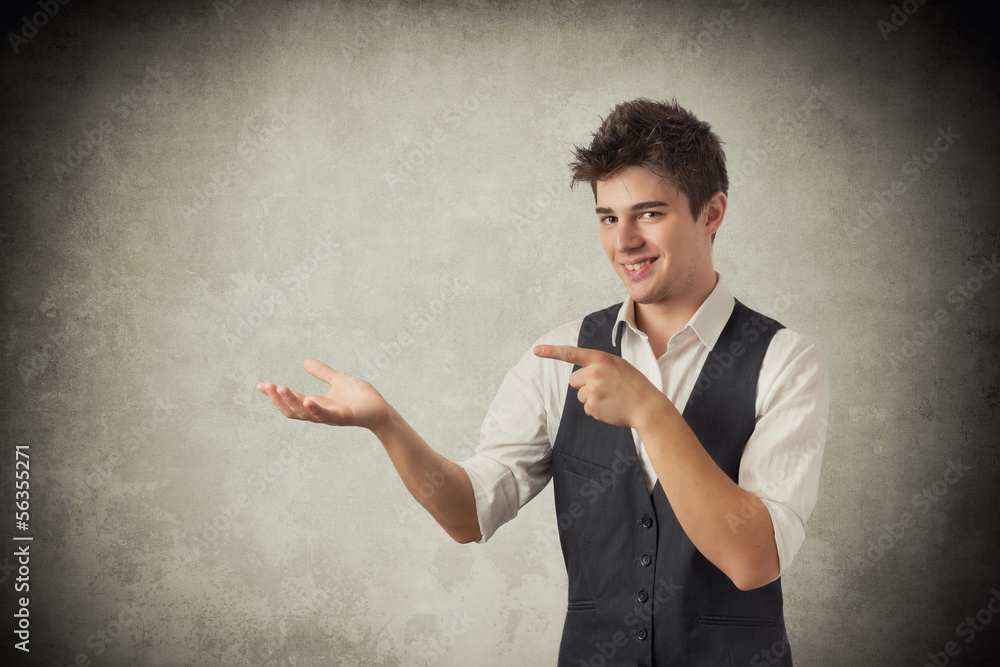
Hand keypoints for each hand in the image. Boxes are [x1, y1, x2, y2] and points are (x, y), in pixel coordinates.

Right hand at [257, 358, 390, 429]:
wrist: (381, 410)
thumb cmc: (361, 398)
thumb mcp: (338, 380)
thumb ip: (322, 372)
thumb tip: (305, 361)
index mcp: (316, 403)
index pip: (290, 401)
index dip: (275, 394)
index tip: (259, 385)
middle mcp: (319, 412)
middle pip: (292, 410)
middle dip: (277, 399)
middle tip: (267, 386)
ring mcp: (330, 416)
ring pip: (305, 413)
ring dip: (291, 402)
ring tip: (280, 389)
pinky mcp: (344, 417)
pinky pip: (326, 416)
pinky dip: (316, 409)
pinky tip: (307, 400)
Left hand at [533, 345, 664, 428]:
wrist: (646, 406)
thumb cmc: (633, 384)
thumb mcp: (617, 365)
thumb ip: (598, 364)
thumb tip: (580, 375)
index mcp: (600, 359)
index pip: (571, 353)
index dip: (552, 351)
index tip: (536, 350)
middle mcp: (594, 373)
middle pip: (573, 379)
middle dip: (584, 384)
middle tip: (604, 387)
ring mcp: (592, 391)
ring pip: (579, 395)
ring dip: (590, 397)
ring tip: (610, 397)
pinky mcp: (592, 407)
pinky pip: (586, 407)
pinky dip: (596, 409)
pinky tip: (610, 406)